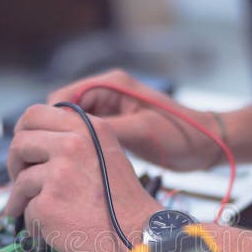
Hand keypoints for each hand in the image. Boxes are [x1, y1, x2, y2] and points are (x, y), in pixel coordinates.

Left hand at [5, 104, 161, 251]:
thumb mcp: (109, 156)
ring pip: (21, 179)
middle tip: (21, 180)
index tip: (24, 150)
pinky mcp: (48, 203)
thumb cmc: (125, 207)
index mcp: (89, 129)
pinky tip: (51, 230)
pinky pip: (26, 209)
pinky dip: (35, 223)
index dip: (24, 132)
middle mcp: (74, 145)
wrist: (140, 239)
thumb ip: (78, 143)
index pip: (36, 113)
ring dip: (23, 199)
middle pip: (21, 141)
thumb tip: (40, 144)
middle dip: (15, 164)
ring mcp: (59, 173)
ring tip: (36, 212)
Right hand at [47, 69, 223, 170]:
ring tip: (62, 167)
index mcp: (110, 84)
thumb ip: (104, 129)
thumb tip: (69, 136)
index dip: (50, 122)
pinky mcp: (113, 127)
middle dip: (54, 135)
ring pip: (71, 127)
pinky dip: (80, 150)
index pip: (62, 96)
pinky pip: (86, 137)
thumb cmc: (181, 133)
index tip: (46, 147)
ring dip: (66, 145)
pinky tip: (79, 167)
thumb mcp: (140, 131)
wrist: (205, 144)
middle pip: (62, 112)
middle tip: (49, 162)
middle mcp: (105, 93)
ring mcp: (109, 110)